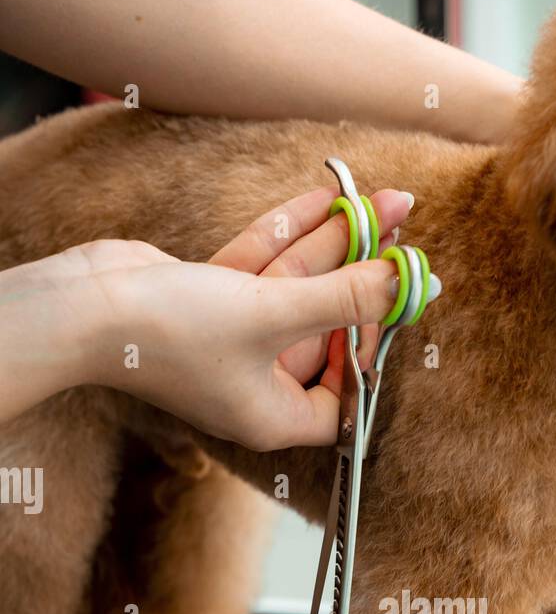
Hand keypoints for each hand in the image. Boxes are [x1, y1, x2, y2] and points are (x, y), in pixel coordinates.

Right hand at [0, 185, 437, 447]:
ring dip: (336, 245)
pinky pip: (263, 271)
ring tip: (383, 198)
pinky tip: (326, 198)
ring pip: (299, 292)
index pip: (346, 397)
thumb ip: (347, 298)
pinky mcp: (209, 303)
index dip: (371, 354)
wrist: (84, 306)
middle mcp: (257, 385)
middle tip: (403, 226)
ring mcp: (232, 343)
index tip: (387, 305)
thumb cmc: (176, 332)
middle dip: (363, 275)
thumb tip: (412, 284)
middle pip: (327, 330)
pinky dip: (290, 237)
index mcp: (274, 416)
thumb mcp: (276, 315)